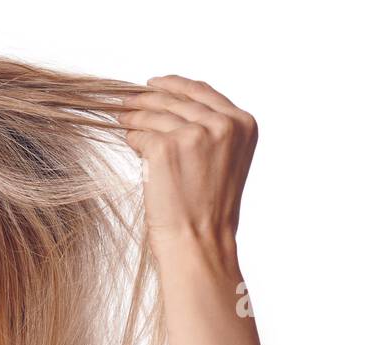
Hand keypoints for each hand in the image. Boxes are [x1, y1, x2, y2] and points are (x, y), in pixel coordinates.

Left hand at [116, 75, 256, 254]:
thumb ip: (211, 132)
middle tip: (126, 101)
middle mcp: (222, 124)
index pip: (201, 92)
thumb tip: (171, 108)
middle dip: (146, 99)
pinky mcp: (165, 148)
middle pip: (174, 100)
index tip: (153, 83)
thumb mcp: (226, 161)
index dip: (174, 84)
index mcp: (242, 124)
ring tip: (121, 118)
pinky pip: (140, 134)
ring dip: (134, 116)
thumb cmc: (208, 210)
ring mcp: (194, 134)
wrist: (199, 242)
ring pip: (153, 115)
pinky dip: (131, 137)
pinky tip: (128, 141)